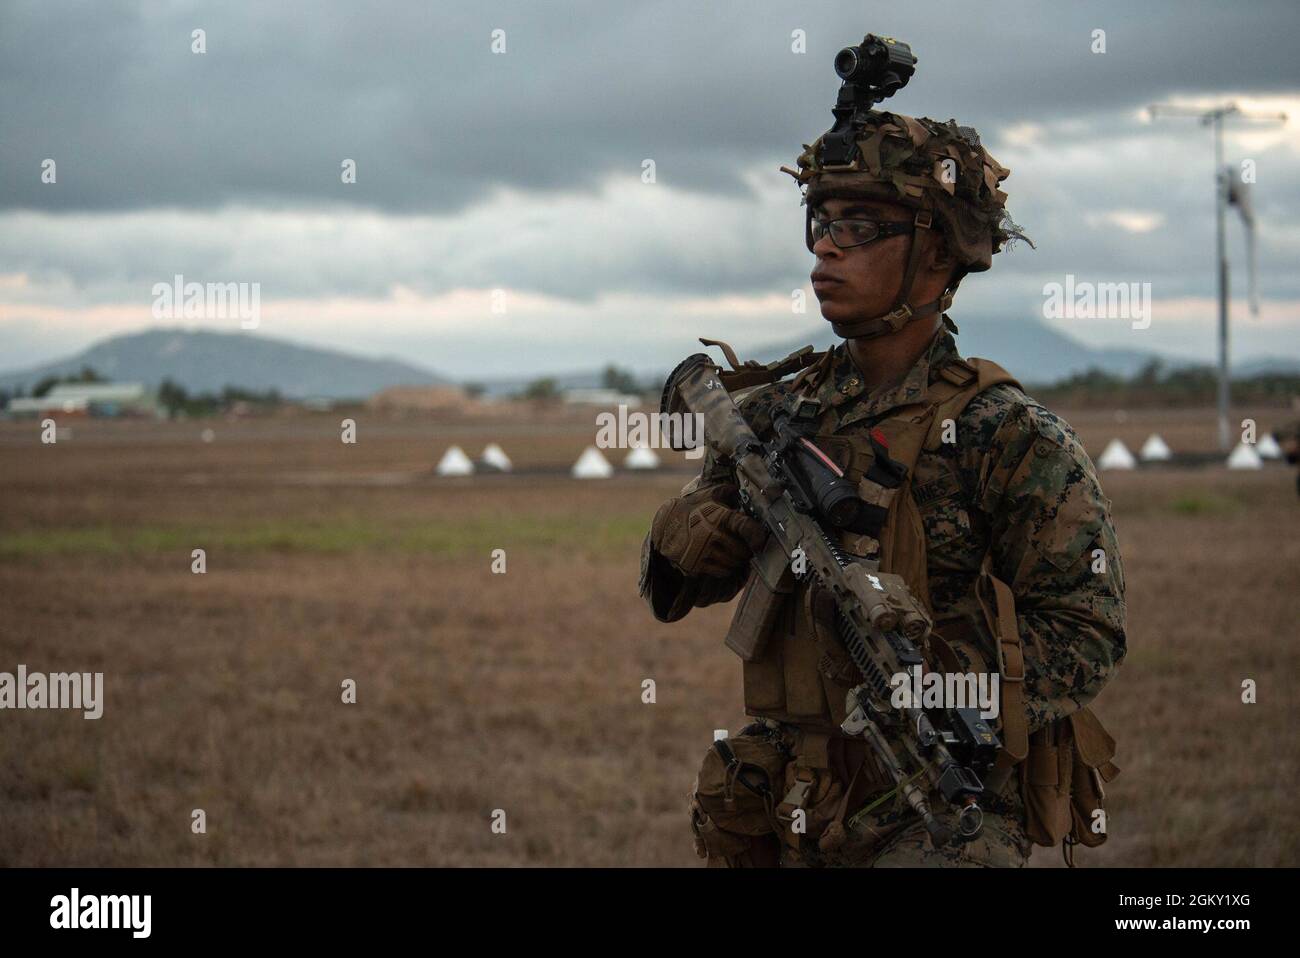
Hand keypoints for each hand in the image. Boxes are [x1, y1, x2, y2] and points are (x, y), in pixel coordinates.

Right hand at [650, 482, 768, 579]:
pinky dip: (726, 568)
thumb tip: (740, 488)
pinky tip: (723, 561)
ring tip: (735, 555)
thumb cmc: (692, 509)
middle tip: (746, 548)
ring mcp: (703, 551)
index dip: (757, 536)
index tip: (760, 542)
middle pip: (742, 551)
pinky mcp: (697, 565)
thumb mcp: (708, 495)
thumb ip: (726, 491)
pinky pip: (722, 572)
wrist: (665, 526)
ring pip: (733, 563)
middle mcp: (712, 535)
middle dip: (746, 551)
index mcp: (719, 517)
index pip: (746, 527)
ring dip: (737, 561)